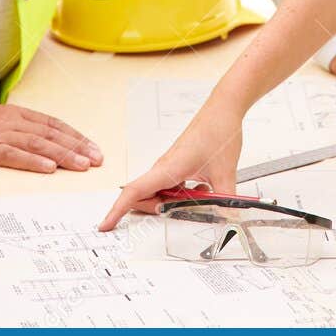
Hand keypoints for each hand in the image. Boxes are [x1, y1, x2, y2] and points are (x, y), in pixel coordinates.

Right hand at [0, 104, 103, 178]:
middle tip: (96, 159)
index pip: (52, 124)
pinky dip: (33, 162)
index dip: (75, 135)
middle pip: (50, 133)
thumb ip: (18, 137)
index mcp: (15, 114)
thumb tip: (44, 153)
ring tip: (81, 165)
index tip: (92, 148)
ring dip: (62, 155)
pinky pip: (13, 154)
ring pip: (37, 143)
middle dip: (76, 146)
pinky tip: (49, 169)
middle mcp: (10, 120)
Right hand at [98, 106, 243, 230]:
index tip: (105, 225)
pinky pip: (170, 186)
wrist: (223, 109)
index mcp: (168, 168)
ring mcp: (169, 166)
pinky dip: (181, 194)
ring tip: (198, 198)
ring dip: (172, 202)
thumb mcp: (225, 173)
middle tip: (180, 213)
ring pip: (158, 192)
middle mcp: (164, 167)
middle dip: (155, 210)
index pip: (134, 192)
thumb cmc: (218, 132)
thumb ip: (226, 200)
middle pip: (144, 197)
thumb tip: (229, 219)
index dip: (117, 210)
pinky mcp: (177, 164)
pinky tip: (202, 190)